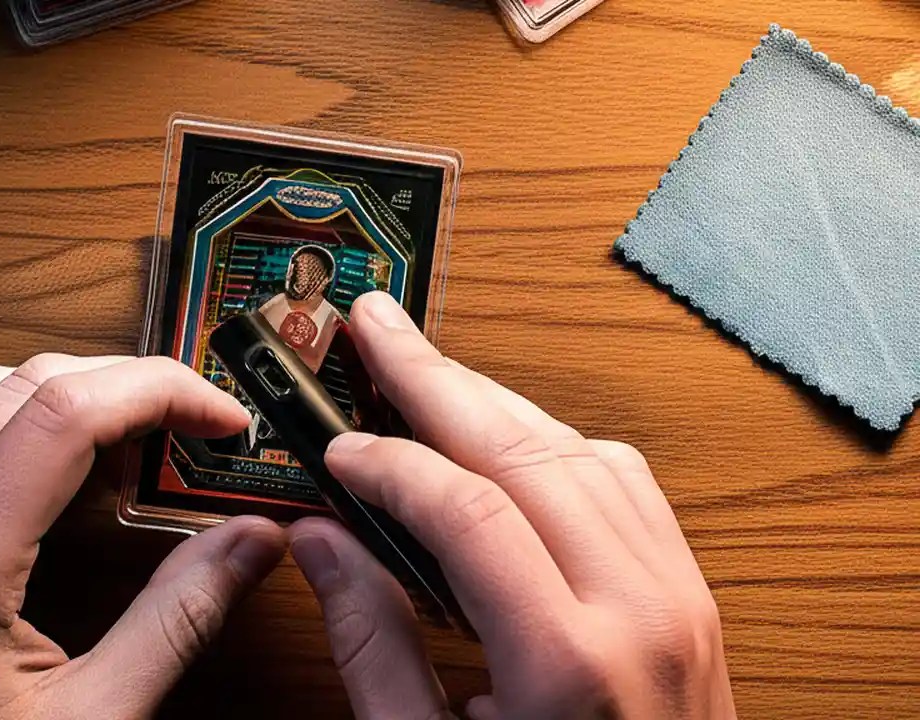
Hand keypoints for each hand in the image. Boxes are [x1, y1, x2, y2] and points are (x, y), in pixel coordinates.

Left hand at [0, 355, 285, 719]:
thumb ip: (174, 623)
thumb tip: (250, 543)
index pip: (67, 411)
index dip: (161, 391)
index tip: (219, 417)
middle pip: (25, 382)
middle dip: (124, 384)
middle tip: (189, 427)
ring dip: (58, 393)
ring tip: (121, 448)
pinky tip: (29, 462)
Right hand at [289, 293, 734, 718]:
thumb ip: (372, 647)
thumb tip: (321, 543)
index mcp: (570, 664)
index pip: (466, 510)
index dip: (389, 462)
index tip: (336, 448)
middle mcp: (639, 611)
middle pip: (526, 450)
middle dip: (437, 377)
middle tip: (377, 324)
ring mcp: (677, 595)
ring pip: (580, 449)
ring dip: (494, 400)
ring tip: (423, 371)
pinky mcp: (689, 592)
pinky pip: (623, 480)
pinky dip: (552, 440)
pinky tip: (503, 433)